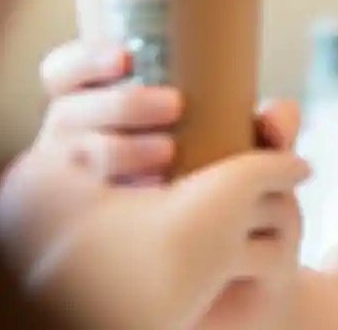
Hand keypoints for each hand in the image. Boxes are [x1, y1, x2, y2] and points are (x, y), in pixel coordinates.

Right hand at [15, 40, 307, 328]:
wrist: (208, 280)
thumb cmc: (218, 203)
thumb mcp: (242, 166)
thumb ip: (264, 137)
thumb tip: (280, 112)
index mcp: (101, 113)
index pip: (66, 73)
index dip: (86, 60)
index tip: (126, 57)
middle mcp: (71, 145)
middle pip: (68, 110)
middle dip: (119, 102)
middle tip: (173, 107)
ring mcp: (63, 187)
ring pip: (63, 153)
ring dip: (114, 148)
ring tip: (167, 160)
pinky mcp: (67, 228)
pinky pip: (58, 206)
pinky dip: (99, 198)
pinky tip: (141, 198)